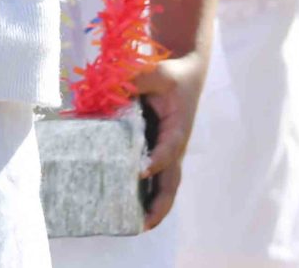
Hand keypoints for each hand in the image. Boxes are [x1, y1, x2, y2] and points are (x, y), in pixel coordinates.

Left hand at [134, 51, 205, 228]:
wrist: (185, 72)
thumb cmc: (173, 74)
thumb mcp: (159, 72)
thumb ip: (138, 80)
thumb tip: (112, 90)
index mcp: (178, 128)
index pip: (169, 149)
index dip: (157, 160)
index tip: (141, 171)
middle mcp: (174, 145)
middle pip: (171, 180)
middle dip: (160, 203)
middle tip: (145, 223)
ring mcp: (167, 151)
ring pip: (164, 184)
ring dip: (154, 205)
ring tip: (137, 226)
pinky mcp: (158, 150)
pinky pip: (154, 176)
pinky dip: (146, 193)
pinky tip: (130, 207)